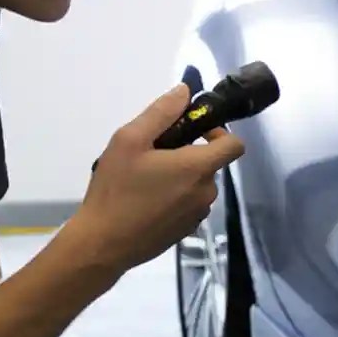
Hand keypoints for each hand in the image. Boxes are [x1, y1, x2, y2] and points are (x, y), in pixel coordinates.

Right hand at [67, 83, 244, 278]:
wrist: (102, 244)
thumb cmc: (116, 189)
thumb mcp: (130, 140)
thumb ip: (161, 113)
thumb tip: (185, 92)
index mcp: (198, 168)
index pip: (234, 145)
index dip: (219, 132)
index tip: (193, 132)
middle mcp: (206, 193)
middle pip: (211, 164)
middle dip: (189, 154)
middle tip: (153, 156)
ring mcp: (197, 215)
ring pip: (199, 185)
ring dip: (181, 177)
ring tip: (145, 180)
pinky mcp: (186, 232)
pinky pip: (189, 205)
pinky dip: (175, 198)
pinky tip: (146, 202)